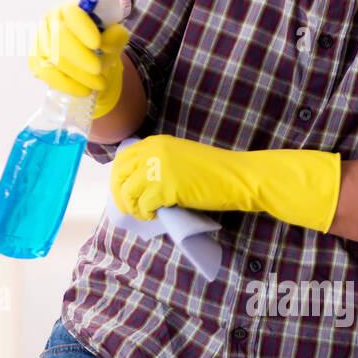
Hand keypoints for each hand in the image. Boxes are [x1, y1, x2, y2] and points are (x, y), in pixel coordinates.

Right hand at [28, 0, 130, 118]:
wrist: (88, 56)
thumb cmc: (101, 40)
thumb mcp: (115, 35)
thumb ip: (115, 35)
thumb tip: (105, 44)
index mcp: (70, 9)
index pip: (72, 12)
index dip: (83, 27)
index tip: (97, 44)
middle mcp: (51, 22)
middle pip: (59, 37)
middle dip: (80, 56)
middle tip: (98, 69)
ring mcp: (40, 42)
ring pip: (54, 59)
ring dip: (79, 74)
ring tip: (100, 83)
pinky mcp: (36, 62)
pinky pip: (48, 75)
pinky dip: (68, 85)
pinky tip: (85, 90)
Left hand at [110, 135, 341, 231]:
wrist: (238, 176)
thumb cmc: (214, 170)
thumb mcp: (180, 157)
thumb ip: (158, 163)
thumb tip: (137, 184)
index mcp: (155, 142)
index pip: (122, 159)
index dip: (119, 178)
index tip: (123, 191)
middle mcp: (152, 152)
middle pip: (119, 175)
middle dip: (119, 194)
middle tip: (129, 208)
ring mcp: (156, 169)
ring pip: (127, 193)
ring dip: (133, 207)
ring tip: (146, 214)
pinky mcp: (164, 188)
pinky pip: (143, 205)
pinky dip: (146, 214)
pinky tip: (156, 215)